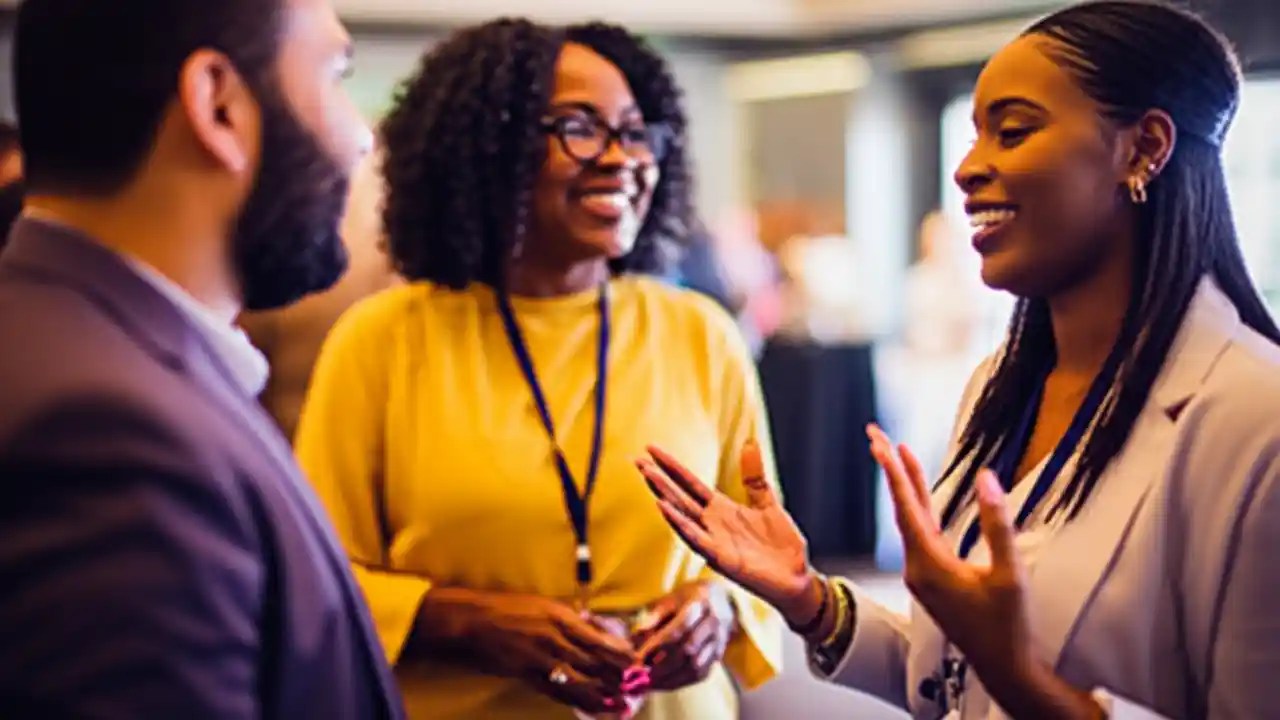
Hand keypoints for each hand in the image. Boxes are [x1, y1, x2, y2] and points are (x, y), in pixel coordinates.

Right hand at [418, 589, 636, 713]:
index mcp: (561, 617)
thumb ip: (569, 616)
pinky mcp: (527, 675)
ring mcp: (541, 658)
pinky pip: (558, 692)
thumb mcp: (542, 604)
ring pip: (581, 679)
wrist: (471, 621)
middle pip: (595, 660)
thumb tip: (592, 623)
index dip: (620, 652)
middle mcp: (555, 637)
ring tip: (623, 703)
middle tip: (639, 685)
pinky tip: (592, 708)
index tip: (638, 661)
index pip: (598, 638)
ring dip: (604, 692)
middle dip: (619, 675)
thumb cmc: (506, 608)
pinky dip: (578, 701)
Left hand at [632, 580, 735, 690]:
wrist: (718, 599)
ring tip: (650, 683)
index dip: (658, 646)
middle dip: (663, 666)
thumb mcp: (669, 599)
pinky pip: (701, 674)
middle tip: (641, 676)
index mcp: (699, 603)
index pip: (680, 629)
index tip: (639, 658)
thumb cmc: (686, 599)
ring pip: (696, 666)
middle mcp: (714, 623)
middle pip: (689, 650)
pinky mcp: (719, 655)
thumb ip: (654, 617)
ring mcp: (719, 641)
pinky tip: (663, 683)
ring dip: (671, 678)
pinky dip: (681, 681)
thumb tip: (636, 636)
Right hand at [634, 441, 816, 626]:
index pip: (689, 483)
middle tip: (637, 460)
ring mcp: (714, 540)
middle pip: (679, 496)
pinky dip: (680, 524)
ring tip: (648, 477)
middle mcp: (712, 523)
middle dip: (659, 478)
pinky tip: (664, 508)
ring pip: (682, 515)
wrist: (798, 577)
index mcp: (721, 508)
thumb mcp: (767, 502)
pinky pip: (695, 539)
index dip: (672, 466)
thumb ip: (753, 477)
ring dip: (664, 496)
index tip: (651, 448)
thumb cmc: (781, 544)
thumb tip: (749, 442)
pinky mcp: (721, 558)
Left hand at [867, 425, 1101, 718]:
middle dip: (891, 470)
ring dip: (905, 486)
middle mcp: (918, 568)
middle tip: (875, 435)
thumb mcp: (1009, 573)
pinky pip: (921, 533)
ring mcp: (922, 575)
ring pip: (911, 520)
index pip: (908, 508)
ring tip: (896, 452)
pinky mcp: (931, 580)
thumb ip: (997, 523)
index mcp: (930, 565)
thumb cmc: (1009, 625)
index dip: (895, 472)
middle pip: (902, 509)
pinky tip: (920, 493)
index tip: (881, 444)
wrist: (1004, 667)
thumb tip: (986, 479)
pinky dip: (919, 508)